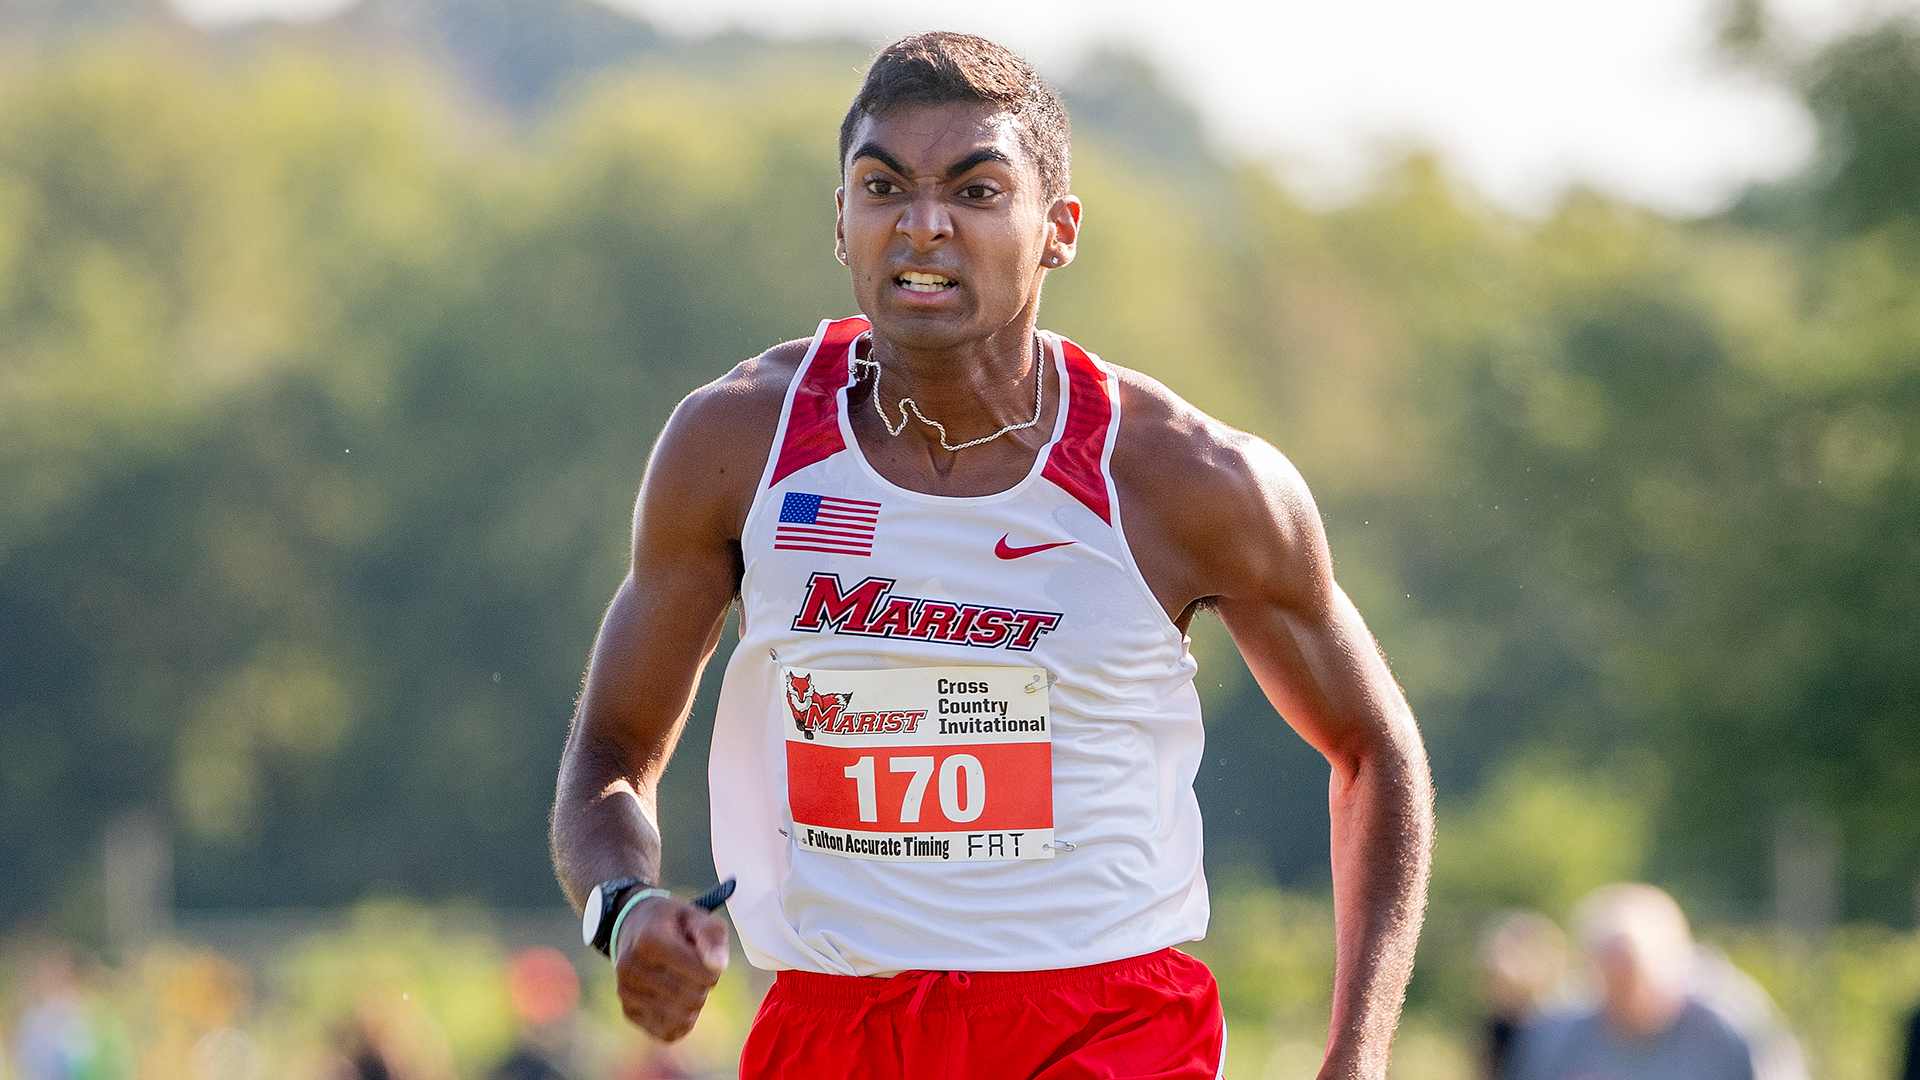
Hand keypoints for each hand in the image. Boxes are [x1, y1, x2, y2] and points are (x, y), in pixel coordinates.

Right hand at [613, 895, 730, 1040]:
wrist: (635, 927)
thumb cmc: (675, 923)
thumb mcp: (698, 917)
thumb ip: (712, 937)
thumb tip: (719, 966)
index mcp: (650, 941)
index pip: (704, 975)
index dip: (714, 967)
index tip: (702, 955)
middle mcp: (631, 968)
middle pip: (694, 998)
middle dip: (704, 985)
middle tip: (693, 968)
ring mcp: (626, 992)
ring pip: (683, 1018)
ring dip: (694, 1002)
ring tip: (682, 980)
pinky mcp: (628, 1012)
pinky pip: (669, 1033)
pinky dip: (681, 1019)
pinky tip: (674, 998)